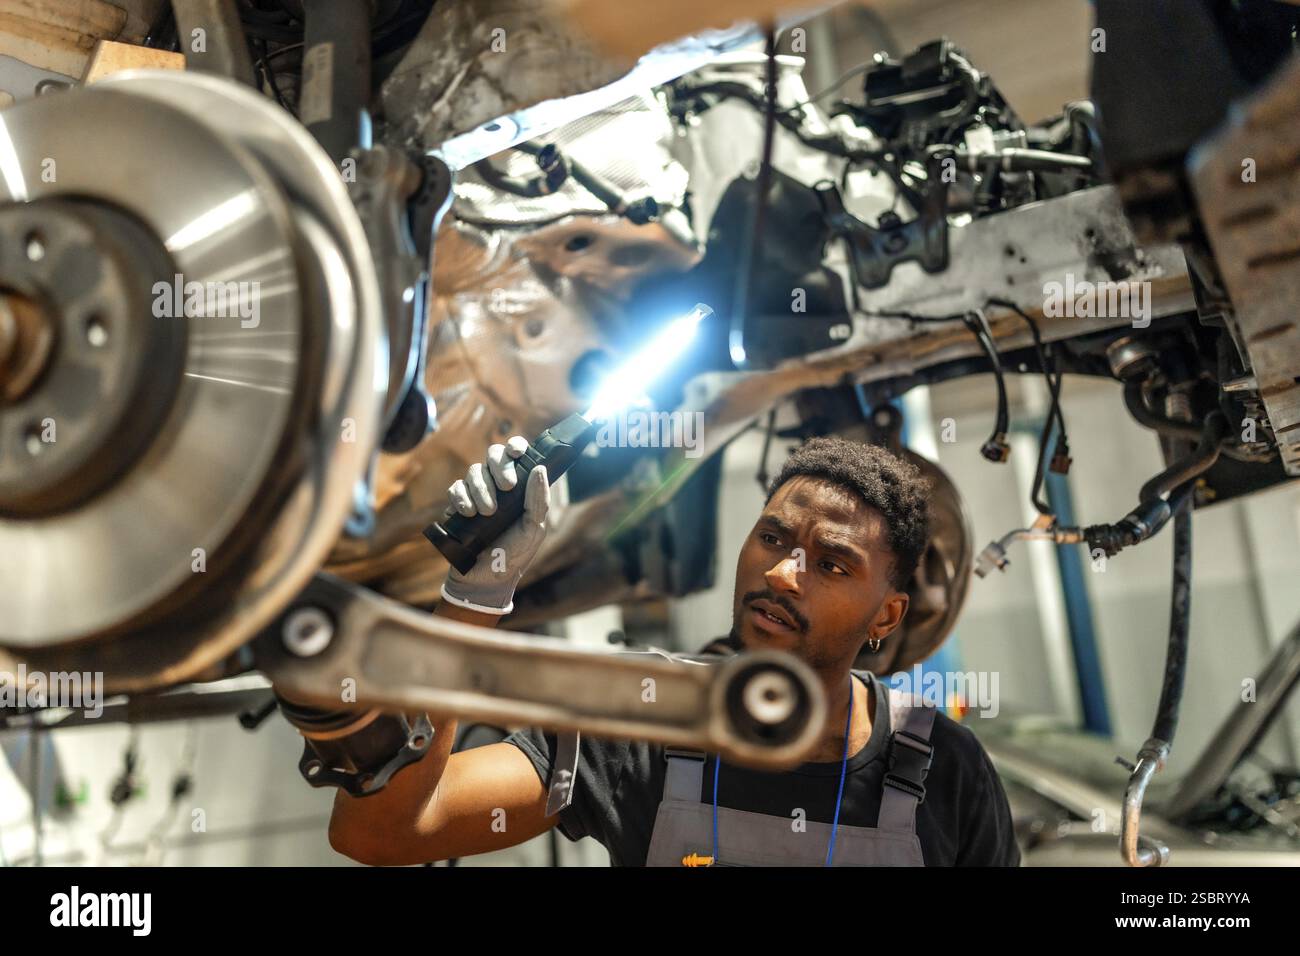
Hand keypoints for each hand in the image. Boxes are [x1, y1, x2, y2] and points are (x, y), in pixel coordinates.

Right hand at [439, 436, 549, 614]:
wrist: (488, 579)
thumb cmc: (515, 552)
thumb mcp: (534, 529)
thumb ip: (538, 500)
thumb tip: (539, 468)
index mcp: (519, 487)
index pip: (516, 455)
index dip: (516, 446)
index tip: (518, 453)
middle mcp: (498, 485)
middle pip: (493, 456)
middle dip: (499, 467)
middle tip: (507, 487)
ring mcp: (477, 493)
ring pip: (474, 472)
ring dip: (481, 489)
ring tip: (487, 512)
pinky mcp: (458, 505)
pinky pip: (455, 489)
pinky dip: (461, 498)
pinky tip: (468, 513)